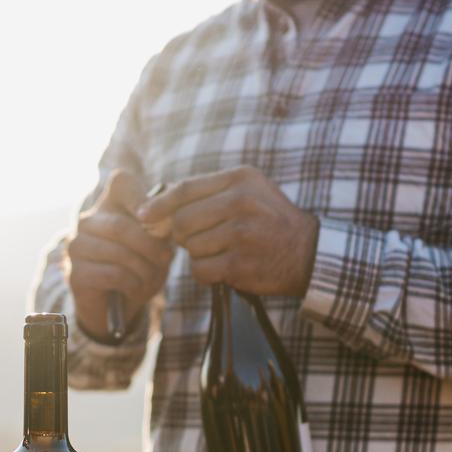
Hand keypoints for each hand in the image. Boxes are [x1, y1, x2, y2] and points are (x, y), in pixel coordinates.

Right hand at [62, 168, 176, 339]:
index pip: (121, 182)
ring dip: (143, 268)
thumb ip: (161, 230)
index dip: (140, 196)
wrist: (119, 306)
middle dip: (149, 245)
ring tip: (150, 277)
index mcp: (109, 205)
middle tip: (165, 259)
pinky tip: (134, 288)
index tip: (153, 219)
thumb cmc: (140, 269)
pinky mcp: (75, 273)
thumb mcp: (158, 247)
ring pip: (117, 251)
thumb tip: (163, 222)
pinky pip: (112, 274)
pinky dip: (132, 283)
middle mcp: (88, 221)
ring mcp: (77, 246)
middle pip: (120, 225)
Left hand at [138, 166, 318, 295]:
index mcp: (240, 179)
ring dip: (199, 254)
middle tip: (202, 239)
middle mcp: (241, 202)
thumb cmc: (270, 220)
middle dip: (183, 234)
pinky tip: (226, 267)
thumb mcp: (249, 190)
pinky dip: (207, 273)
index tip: (142, 215)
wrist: (309, 252)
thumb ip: (209, 191)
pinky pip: (201, 270)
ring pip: (190, 248)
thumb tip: (158, 201)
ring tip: (224, 251)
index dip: (159, 204)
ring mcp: (241, 234)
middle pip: (182, 221)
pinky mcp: (240, 263)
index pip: (185, 189)